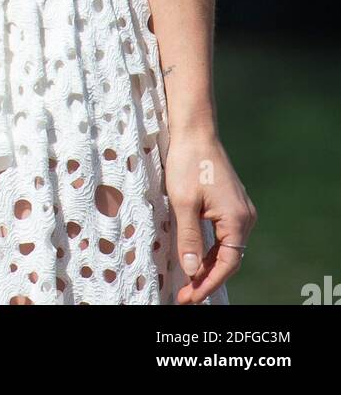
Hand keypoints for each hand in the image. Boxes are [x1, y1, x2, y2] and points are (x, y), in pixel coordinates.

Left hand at [162, 129, 256, 304]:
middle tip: (184, 294)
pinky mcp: (232, 203)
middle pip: (229, 258)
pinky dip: (211, 249)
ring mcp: (240, 209)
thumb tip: (191, 271)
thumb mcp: (184, 203)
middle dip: (207, 278)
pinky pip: (224, 235)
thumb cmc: (189, 162)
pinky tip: (196, 257)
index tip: (189, 297)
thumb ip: (189, 239)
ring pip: (227, 248)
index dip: (207, 283)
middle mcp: (245, 216)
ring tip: (188, 281)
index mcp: (237, 219)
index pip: (227, 264)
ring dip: (208, 264)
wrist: (195, 131)